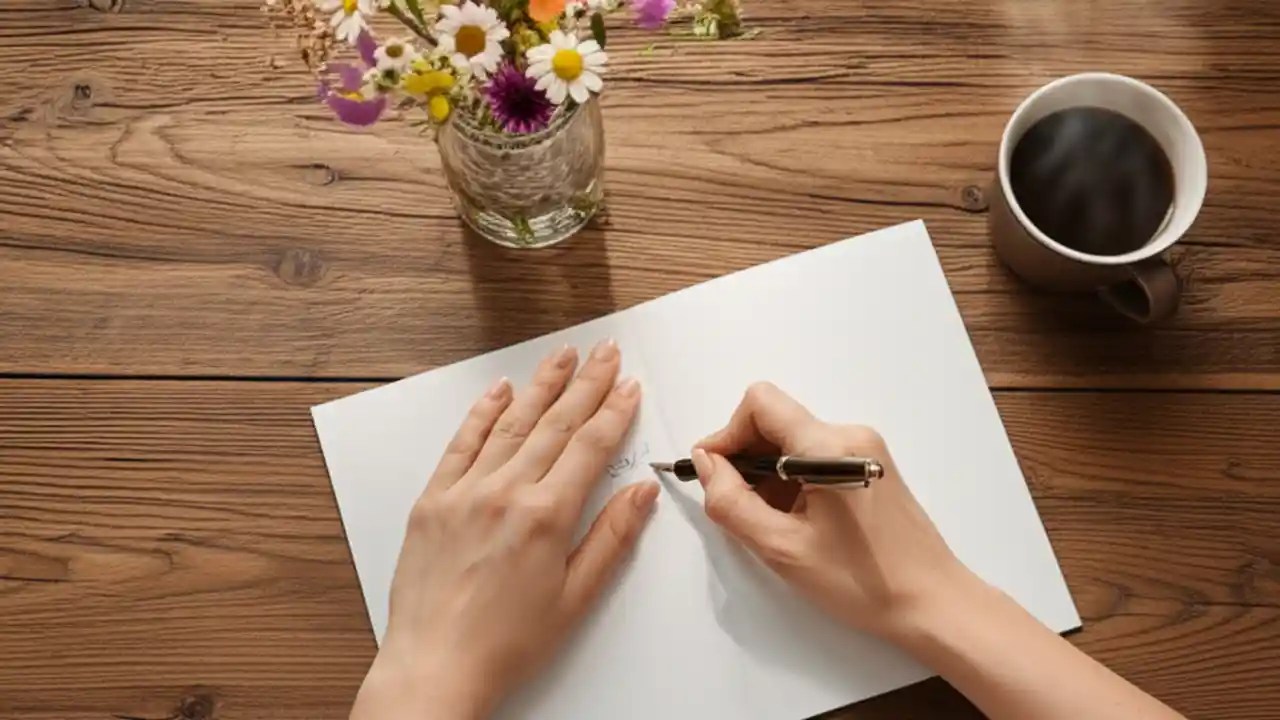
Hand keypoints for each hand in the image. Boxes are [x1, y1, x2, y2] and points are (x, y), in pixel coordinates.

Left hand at [351, 341, 658, 719]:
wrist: (435, 666)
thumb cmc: (505, 643)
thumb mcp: (575, 597)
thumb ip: (611, 537)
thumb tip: (640, 492)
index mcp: (546, 516)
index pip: (590, 446)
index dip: (614, 411)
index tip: (628, 386)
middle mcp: (505, 493)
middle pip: (555, 424)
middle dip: (586, 384)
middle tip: (605, 353)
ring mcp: (464, 492)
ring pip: (511, 424)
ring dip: (540, 385)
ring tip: (562, 356)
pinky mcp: (433, 500)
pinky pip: (461, 443)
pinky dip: (482, 413)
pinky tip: (499, 391)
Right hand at [694, 382, 973, 643]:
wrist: (932, 602)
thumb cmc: (861, 582)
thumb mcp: (782, 548)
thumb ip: (732, 501)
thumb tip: (706, 464)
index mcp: (828, 446)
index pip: (760, 404)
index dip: (727, 434)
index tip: (714, 475)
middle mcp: (849, 434)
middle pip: (775, 420)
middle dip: (745, 457)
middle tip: (737, 506)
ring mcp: (865, 448)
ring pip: (793, 441)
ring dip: (768, 473)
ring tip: (772, 522)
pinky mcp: (871, 466)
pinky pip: (815, 456)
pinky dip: (792, 480)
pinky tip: (797, 521)